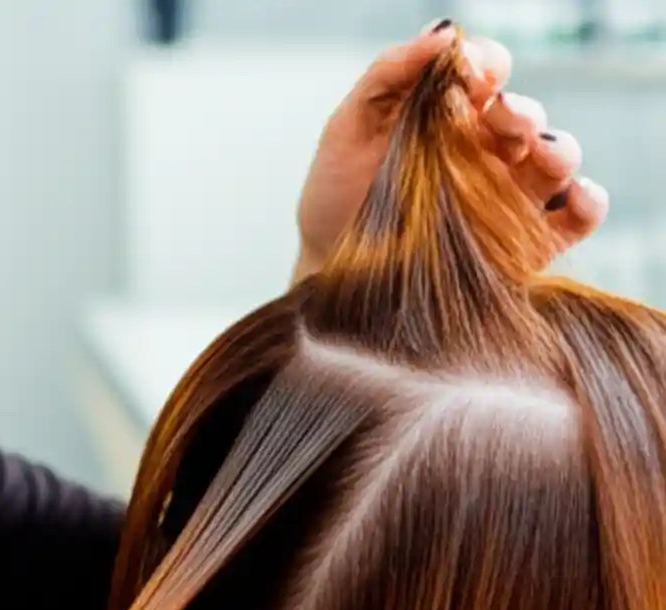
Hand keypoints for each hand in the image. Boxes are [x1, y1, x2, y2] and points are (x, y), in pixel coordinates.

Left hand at [293, 18, 609, 281]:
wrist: (329, 271)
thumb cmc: (335, 198)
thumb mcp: (348, 127)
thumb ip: (389, 72)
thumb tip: (443, 32)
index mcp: (448, 113)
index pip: (488, 72)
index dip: (487, 64)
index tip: (469, 73)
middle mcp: (485, 150)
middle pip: (526, 116)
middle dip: (520, 109)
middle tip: (499, 113)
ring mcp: (507, 194)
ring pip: (557, 159)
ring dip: (558, 148)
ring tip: (537, 151)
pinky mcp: (523, 242)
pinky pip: (576, 217)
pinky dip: (587, 201)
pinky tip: (571, 195)